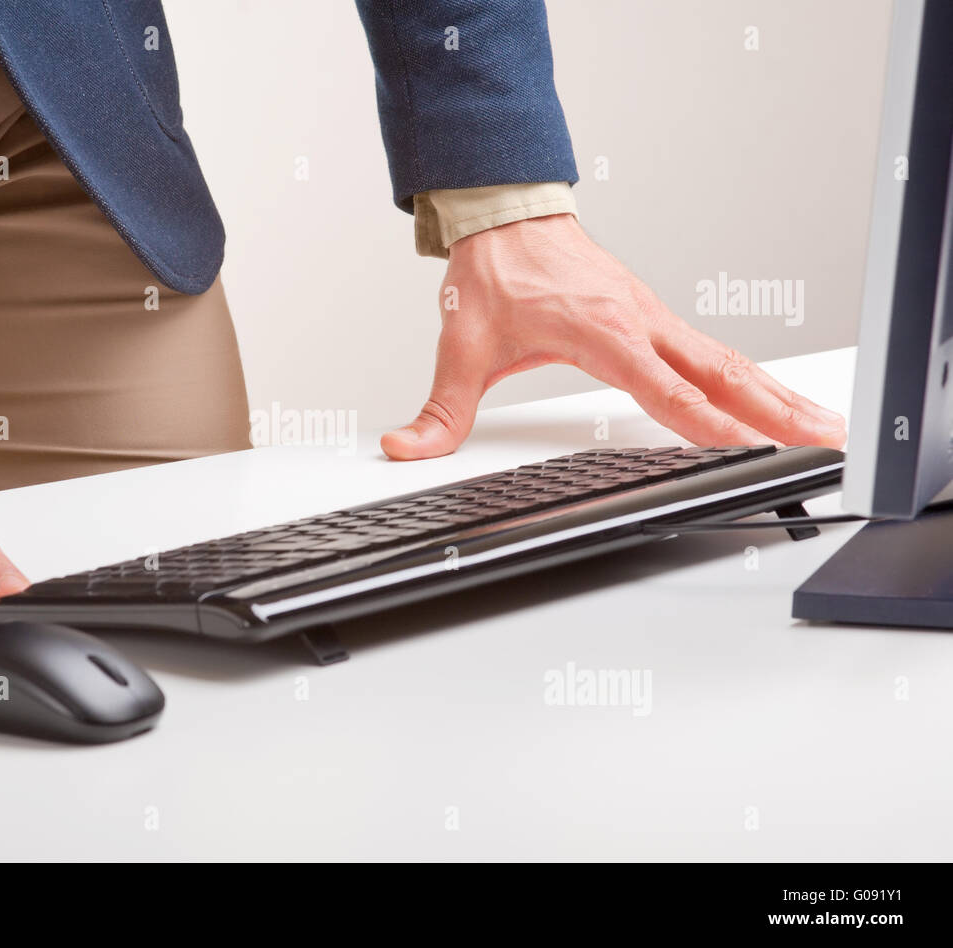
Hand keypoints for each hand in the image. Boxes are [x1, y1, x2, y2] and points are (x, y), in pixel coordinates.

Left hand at [381, 213, 846, 459]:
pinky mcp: (652, 316)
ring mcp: (652, 317)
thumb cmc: (494, 272)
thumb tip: (406, 446)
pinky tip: (769, 400)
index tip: (747, 450)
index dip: (708, 425)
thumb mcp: (460, 344)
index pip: (666, 389)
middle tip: (824, 442)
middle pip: (722, 373)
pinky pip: (713, 351)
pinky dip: (750, 378)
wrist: (506, 214)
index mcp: (602, 332)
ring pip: (729, 360)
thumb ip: (439, 408)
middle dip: (776, 411)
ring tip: (821, 427)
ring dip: (776, 395)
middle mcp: (639, 322)